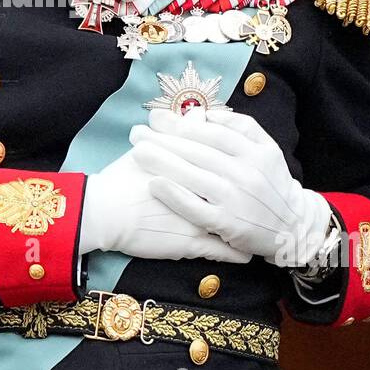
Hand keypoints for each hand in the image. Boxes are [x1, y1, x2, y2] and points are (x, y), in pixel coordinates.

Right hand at [79, 147, 251, 263]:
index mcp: (196, 169)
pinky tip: (246, 255)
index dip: (244, 172)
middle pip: (236, 196)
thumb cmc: (121, 180)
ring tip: (262, 233)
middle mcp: (204, 193)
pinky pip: (222, 252)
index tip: (254, 175)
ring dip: (249, 229)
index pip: (228, 168)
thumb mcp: (149, 150)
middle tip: (264, 203)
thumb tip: (196, 115)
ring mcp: (200, 220)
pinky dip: (235, 253)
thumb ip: (178, 133)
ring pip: (235, 225)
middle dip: (253, 201)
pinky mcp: (191, 244)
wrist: (105, 213)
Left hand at [128, 107, 333, 266]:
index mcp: (255, 152)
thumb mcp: (268, 149)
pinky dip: (174, 195)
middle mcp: (246, 173)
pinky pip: (196, 208)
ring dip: (162, 162)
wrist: (293, 227)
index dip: (182, 124)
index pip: (212, 133)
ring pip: (193, 176)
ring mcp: (236, 199)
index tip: (156, 118)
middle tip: (137, 132)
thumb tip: (208, 113)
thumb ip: (242, 127)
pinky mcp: (228, 224)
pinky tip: (154, 184)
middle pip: (198, 152)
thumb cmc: (273, 184)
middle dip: (163, 139)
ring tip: (137, 151)